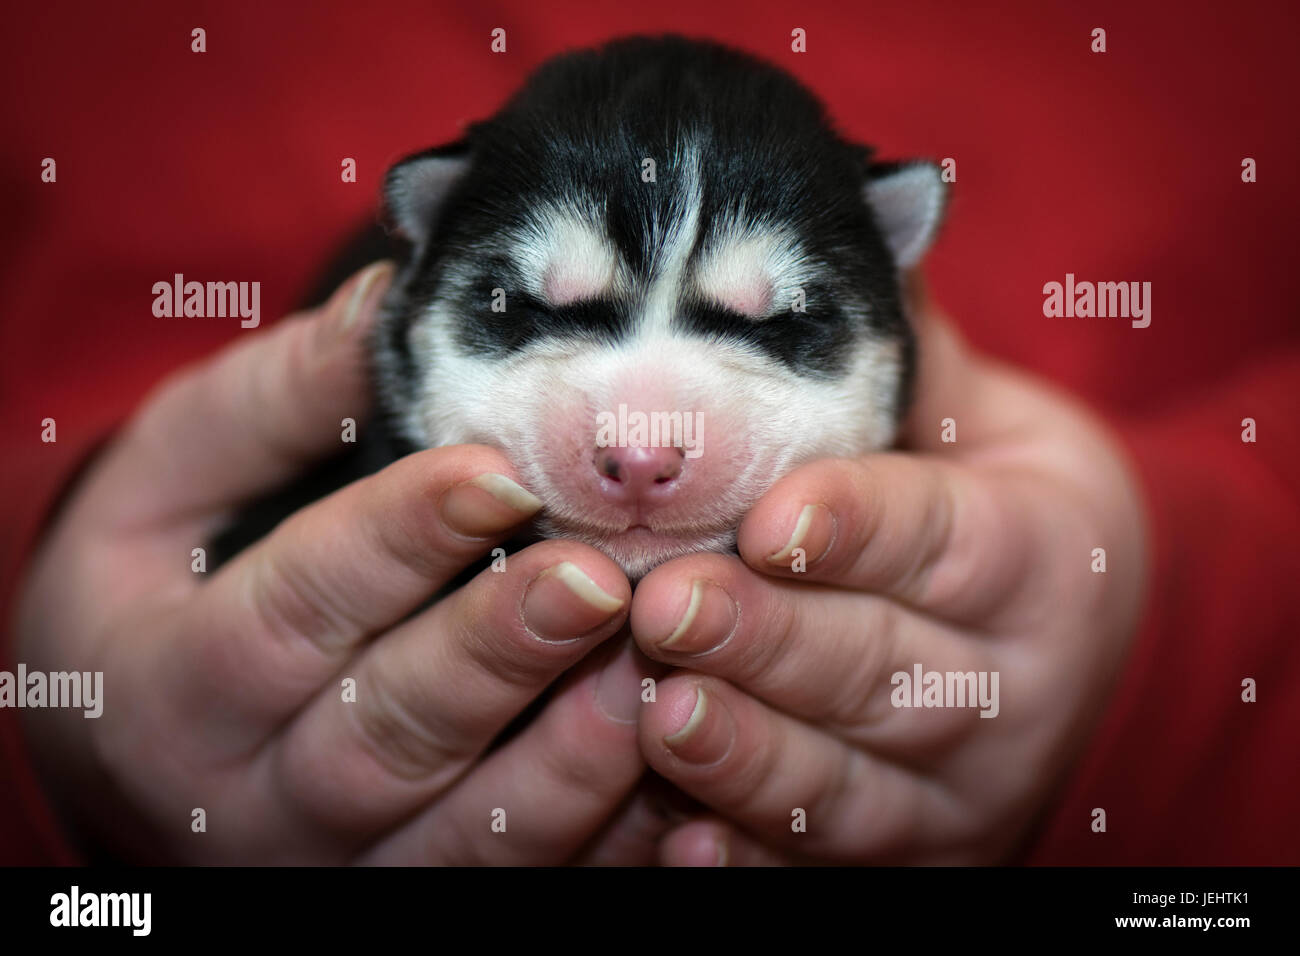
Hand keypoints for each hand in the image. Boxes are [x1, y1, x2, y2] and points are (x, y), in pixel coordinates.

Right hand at [15, 263, 642, 863]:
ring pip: (464, 834)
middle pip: (388, 731)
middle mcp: (254, 800)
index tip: (499, 470)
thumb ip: (271, 403)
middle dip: (498, 650)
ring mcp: (341, 866)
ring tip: (649, 667)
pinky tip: (672, 779)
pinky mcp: (413, 893)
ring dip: (568, 761)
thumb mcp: (166, 479)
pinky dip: (601, 842)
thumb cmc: (151, 585)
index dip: (396, 540)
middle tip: (597, 574)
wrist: (130, 749)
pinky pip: (518, 881)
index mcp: (170, 687)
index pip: (293, 609)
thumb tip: (391, 302)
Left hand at [627, 278, 1148, 863]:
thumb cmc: (988, 495)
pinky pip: (826, 863)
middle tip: (670, 605)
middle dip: (774, 639)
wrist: (1068, 631)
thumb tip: (834, 215)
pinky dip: (758, 856)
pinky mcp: (909, 849)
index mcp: (1031, 553)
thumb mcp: (971, 417)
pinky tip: (687, 843)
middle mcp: (1007, 682)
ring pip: (851, 775)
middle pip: (884, 664)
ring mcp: (957, 783)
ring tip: (663, 714)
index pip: (945, 537)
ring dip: (753, 751)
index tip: (774, 516)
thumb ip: (899, 351)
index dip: (861, 528)